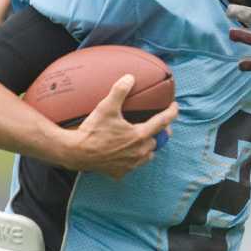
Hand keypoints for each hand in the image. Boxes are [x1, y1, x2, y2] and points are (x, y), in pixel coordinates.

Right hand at [60, 75, 177, 178]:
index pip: (162, 122)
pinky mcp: (120, 172)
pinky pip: (132, 166)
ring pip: (147, 155)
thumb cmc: (92, 130)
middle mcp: (139, 151)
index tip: (174, 106)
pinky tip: (127, 155)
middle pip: (156, 141)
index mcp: (139, 135)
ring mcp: (131, 164)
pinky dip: (133, 160)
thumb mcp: (106, 107)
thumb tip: (130, 78)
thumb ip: (119, 91)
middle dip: (159, 133)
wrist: (76, 153)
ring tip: (144, 140)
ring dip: (148, 147)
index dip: (171, 112)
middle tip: (157, 125)